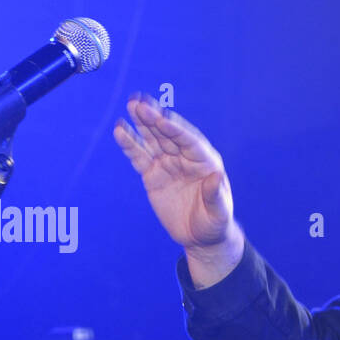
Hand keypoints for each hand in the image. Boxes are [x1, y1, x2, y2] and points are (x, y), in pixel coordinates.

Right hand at [114, 95, 243, 279]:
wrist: (199, 237)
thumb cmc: (214, 224)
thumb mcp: (218, 213)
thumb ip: (215, 195)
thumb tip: (216, 176)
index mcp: (205, 162)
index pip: (189, 141)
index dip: (175, 129)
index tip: (161, 119)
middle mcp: (186, 158)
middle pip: (168, 134)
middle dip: (154, 118)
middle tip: (138, 102)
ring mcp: (168, 164)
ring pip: (152, 140)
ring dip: (141, 123)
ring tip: (130, 105)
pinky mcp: (153, 175)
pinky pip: (139, 157)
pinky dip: (130, 144)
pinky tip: (120, 130)